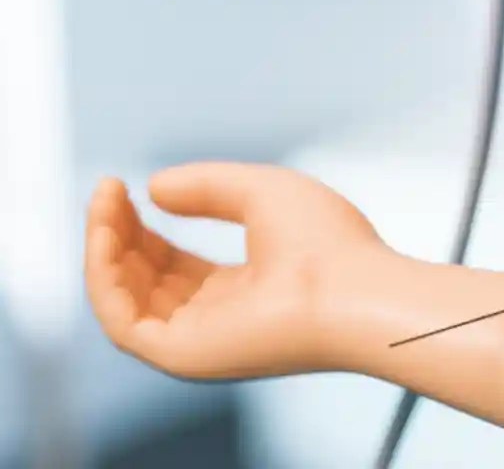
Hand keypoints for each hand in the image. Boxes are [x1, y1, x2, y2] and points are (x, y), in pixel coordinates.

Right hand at [84, 162, 391, 378]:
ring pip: (126, 300)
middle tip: (108, 190)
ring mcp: (201, 342)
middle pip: (146, 281)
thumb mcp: (261, 192)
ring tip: (104, 204)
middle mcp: (220, 321)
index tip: (124, 186)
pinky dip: (103, 278)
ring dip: (105, 250)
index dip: (143, 226)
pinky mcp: (185, 357)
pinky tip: (106, 234)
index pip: (175, 265)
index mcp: (246, 290)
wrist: (359, 291)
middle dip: (119, 234)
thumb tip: (152, 189)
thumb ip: (208, 186)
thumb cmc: (330, 244)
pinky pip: (122, 323)